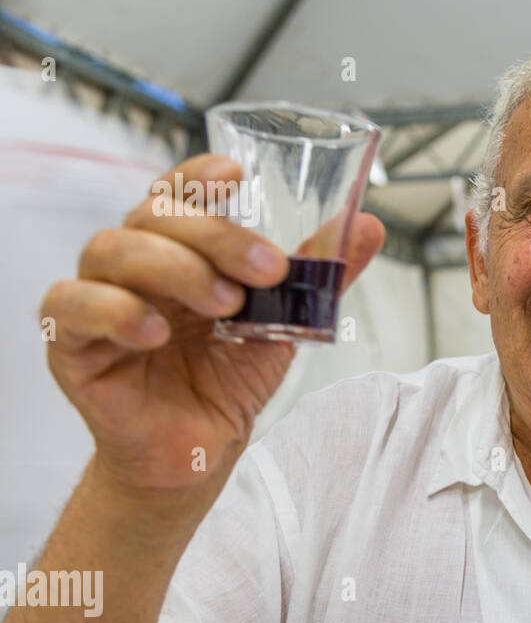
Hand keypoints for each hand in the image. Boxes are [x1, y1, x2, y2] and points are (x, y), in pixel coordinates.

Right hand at [41, 154, 385, 494]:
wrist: (198, 450)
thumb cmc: (226, 378)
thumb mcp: (283, 320)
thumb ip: (318, 273)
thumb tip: (367, 226)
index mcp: (179, 247)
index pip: (178, 190)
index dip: (200, 174)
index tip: (236, 173)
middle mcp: (133, 263)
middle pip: (154, 215)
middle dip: (217, 236)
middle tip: (267, 271)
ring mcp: (97, 298)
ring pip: (112, 250)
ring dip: (175, 269)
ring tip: (225, 305)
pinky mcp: (71, 344)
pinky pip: (70, 307)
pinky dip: (116, 312)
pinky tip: (155, 333)